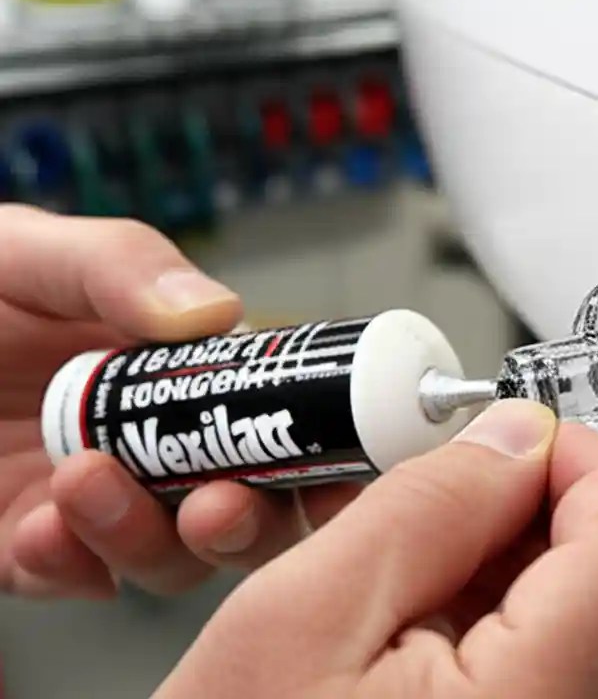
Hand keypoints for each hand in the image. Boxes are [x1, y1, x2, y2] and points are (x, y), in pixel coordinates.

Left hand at [0, 205, 359, 598]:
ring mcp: (90, 498)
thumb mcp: (33, 251)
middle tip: (226, 500)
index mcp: (175, 370)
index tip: (332, 452)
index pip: (274, 416)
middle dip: (250, 519)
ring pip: (169, 558)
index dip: (316, 444)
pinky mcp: (22, 545)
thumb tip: (216, 309)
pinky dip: (70, 565)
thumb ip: (122, 266)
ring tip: (92, 485)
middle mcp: (148, 441)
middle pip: (245, 506)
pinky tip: (44, 528)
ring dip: (152, 539)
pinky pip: (71, 579)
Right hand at [157, 400, 597, 698]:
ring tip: (437, 551)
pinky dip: (525, 624)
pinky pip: (577, 678)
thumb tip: (512, 439)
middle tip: (482, 479)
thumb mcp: (299, 622)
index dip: (588, 463)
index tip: (528, 430)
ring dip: (540, 564)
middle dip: (564, 509)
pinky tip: (444, 614)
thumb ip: (424, 513)